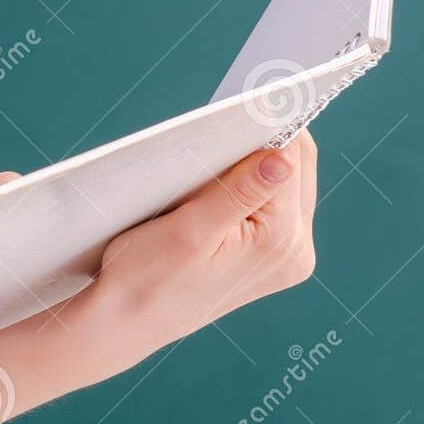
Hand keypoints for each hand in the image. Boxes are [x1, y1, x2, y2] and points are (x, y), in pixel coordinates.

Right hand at [93, 130, 317, 345]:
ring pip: (288, 184)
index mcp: (280, 243)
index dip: (269, 124)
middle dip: (264, 142)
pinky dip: (252, 186)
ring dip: (256, 164)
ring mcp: (288, 259)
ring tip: (214, 161)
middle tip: (221, 127)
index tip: (242, 101)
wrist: (126, 322)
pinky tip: (220, 186)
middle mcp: (296, 253)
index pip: (293, 159)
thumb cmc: (145, 276)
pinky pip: (276, 205)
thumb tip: (282, 156)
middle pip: (297, 169)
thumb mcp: (189, 229)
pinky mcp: (274, 260)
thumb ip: (239, 192)